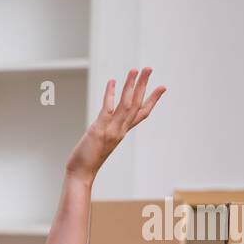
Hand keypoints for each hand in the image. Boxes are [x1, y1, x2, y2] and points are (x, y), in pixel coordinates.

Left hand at [66, 67, 165, 183]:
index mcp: (122, 132)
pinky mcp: (99, 130)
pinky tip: (112, 82)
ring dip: (131, 85)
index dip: (152, 100)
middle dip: (143, 85)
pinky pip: (108, 109)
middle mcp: (120, 130)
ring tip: (135, 70)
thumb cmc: (88, 160)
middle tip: (149, 68)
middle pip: (136, 104)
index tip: (162, 87)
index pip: (142, 114)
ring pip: (126, 104)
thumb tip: (103, 124)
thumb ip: (106, 132)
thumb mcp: (102, 143)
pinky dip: (110, 94)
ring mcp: (111, 130)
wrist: (81, 174)